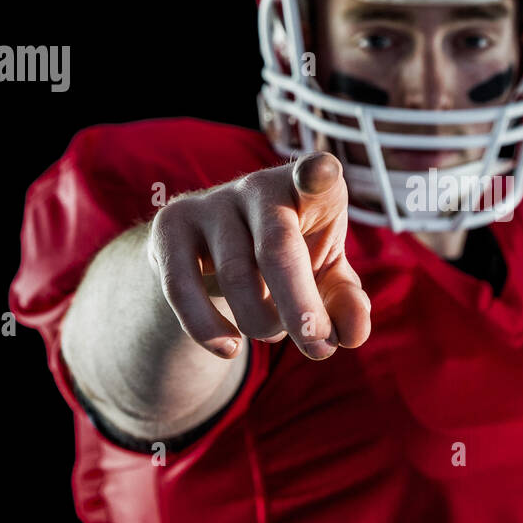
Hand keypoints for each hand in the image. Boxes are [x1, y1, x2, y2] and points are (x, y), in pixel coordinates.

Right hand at [147, 151, 370, 360]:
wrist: (213, 254)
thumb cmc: (289, 260)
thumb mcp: (325, 279)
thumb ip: (345, 303)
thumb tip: (351, 334)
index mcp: (308, 189)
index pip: (315, 175)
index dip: (318, 174)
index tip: (323, 172)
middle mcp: (259, 186)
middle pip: (278, 248)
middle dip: (301, 307)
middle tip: (318, 345)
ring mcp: (212, 202)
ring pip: (236, 276)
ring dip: (262, 322)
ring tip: (274, 334)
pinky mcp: (171, 225)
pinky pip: (182, 287)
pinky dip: (207, 329)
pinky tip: (229, 349)